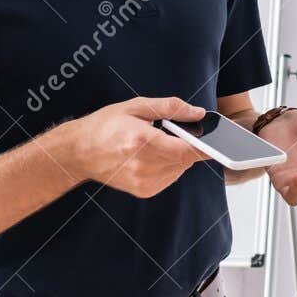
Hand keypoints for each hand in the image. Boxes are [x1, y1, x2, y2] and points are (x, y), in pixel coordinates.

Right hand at [68, 96, 207, 197]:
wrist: (78, 152)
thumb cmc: (104, 126)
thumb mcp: (136, 106)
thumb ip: (171, 107)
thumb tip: (198, 113)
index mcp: (141, 141)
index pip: (185, 150)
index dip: (205, 146)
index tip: (218, 141)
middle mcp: (142, 165)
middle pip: (185, 159)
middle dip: (188, 145)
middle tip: (174, 132)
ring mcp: (142, 181)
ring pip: (180, 169)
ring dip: (179, 156)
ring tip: (158, 143)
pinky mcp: (143, 190)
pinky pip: (171, 177)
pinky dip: (170, 166)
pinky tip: (154, 156)